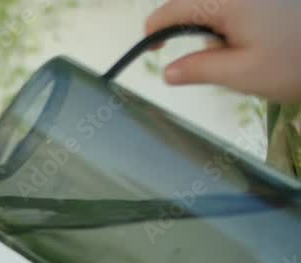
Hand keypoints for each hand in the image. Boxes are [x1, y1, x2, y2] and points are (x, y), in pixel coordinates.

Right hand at [145, 0, 300, 101]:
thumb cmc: (296, 65)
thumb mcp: (242, 75)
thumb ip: (198, 69)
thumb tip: (167, 72)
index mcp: (225, 1)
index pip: (171, 10)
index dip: (155, 31)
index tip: (155, 50)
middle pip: (193, 2)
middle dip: (193, 27)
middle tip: (215, 57)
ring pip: (215, 3)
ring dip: (218, 23)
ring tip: (246, 49)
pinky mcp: (269, 0)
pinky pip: (236, 4)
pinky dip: (236, 18)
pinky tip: (259, 37)